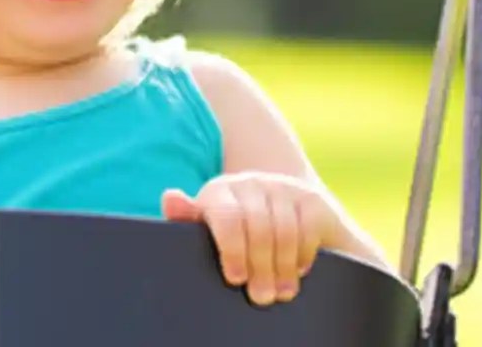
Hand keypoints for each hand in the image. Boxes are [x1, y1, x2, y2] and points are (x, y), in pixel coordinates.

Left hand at [161, 172, 343, 306]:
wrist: (281, 211)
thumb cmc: (234, 231)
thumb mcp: (209, 228)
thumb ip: (186, 218)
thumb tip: (170, 198)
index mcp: (219, 192)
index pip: (227, 217)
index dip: (232, 250)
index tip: (235, 279)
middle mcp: (250, 184)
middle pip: (257, 227)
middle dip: (260, 267)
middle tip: (260, 297)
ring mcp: (282, 188)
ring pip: (284, 231)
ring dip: (282, 267)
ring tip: (281, 294)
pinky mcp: (310, 198)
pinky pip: (308, 229)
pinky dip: (303, 254)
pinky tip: (299, 271)